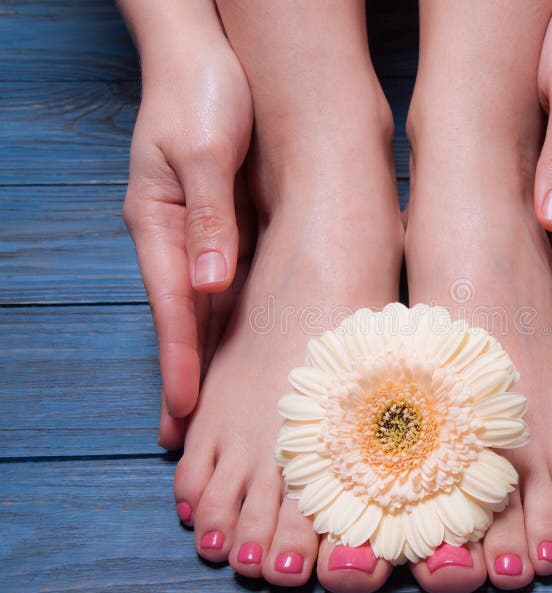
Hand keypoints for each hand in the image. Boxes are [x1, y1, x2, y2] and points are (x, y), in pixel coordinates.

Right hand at [122, 29, 254, 446]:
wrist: (208, 57)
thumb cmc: (201, 95)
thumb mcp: (204, 152)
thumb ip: (209, 217)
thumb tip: (211, 280)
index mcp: (162, 225)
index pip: (173, 308)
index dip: (180, 361)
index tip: (183, 410)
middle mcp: (179, 239)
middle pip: (186, 319)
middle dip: (188, 376)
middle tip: (189, 434)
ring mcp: (203, 236)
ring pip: (210, 309)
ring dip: (214, 358)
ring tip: (217, 409)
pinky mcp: (228, 227)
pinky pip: (234, 284)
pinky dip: (236, 322)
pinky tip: (247, 350)